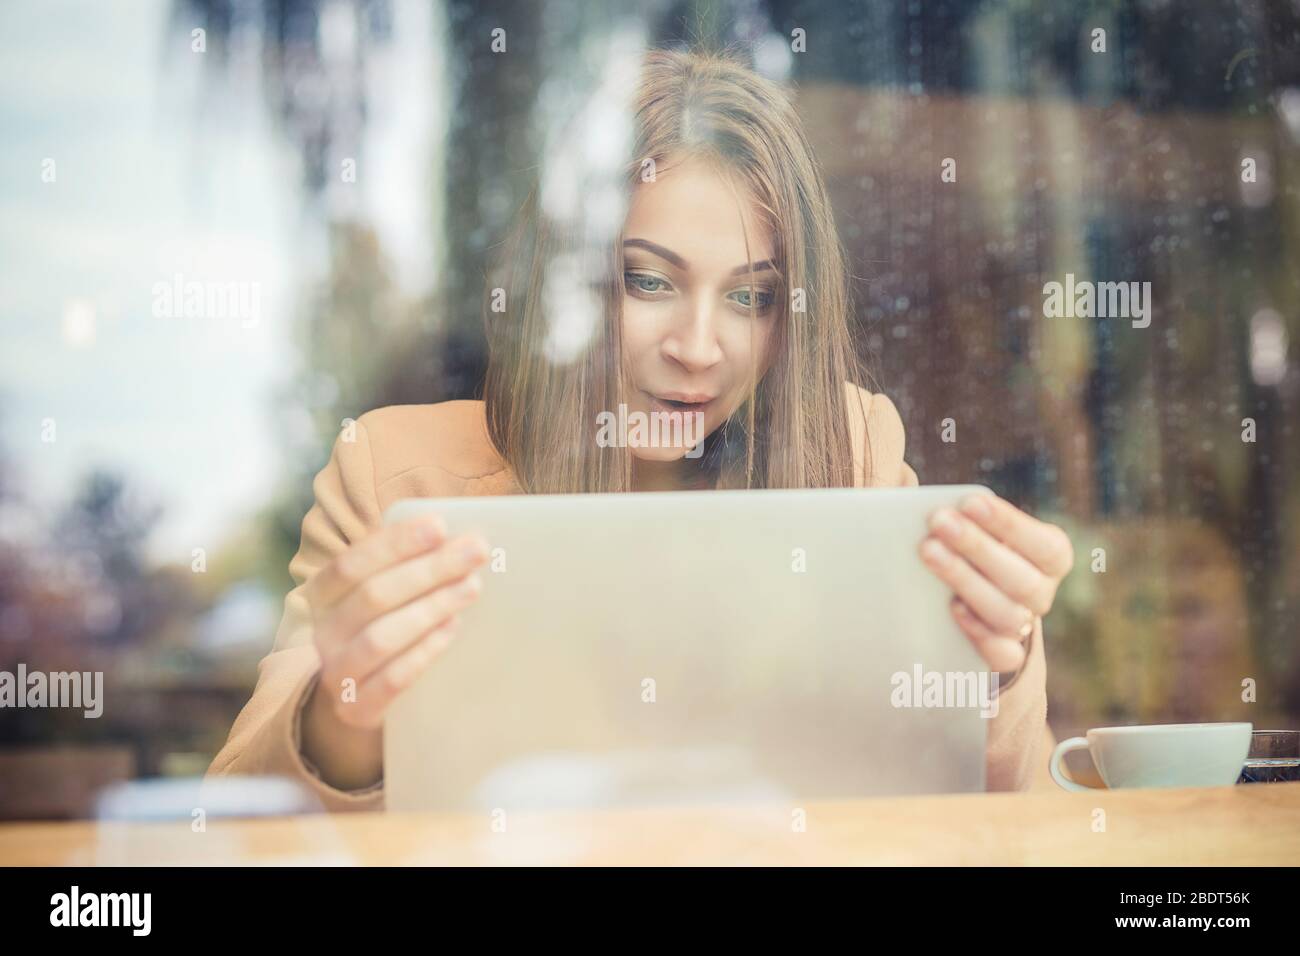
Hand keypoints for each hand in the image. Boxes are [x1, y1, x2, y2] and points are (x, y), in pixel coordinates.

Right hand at [300, 514, 488, 788]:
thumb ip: (405, 567)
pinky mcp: (357, 711)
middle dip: (429, 569)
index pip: (351, 564)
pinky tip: (452, 628)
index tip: (440, 526)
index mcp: (322, 597)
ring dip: (431, 607)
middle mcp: (322, 635)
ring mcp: (336, 675)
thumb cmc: (379, 631)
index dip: (395, 543)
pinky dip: (424, 651)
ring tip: (472, 587)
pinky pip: (392, 679)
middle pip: (373, 596)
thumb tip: (459, 538)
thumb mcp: (381, 597)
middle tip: (475, 551)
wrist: (352, 705)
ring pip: (381, 637)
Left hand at [918, 493, 1072, 674]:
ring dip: (966, 581)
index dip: (1008, 524)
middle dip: (976, 546)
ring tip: (928, 552)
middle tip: (938, 521)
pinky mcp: (1005, 654)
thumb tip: (922, 492)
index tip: (969, 502)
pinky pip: (1002, 655)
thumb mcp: (978, 522)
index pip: (1044, 544)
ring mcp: (1025, 625)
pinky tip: (953, 607)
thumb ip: (964, 511)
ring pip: (1008, 614)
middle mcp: (1043, 592)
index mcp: (1052, 555)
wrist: (972, 596)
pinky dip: (979, 632)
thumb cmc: (973, 544)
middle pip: (1022, 579)